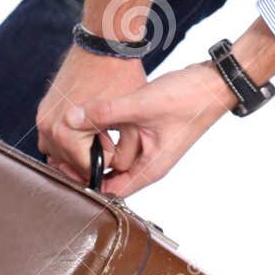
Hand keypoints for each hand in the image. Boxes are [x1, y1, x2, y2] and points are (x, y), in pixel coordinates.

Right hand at [36, 46, 148, 184]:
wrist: (105, 43)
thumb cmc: (121, 79)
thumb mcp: (128, 120)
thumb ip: (121, 152)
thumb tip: (117, 175)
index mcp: (66, 135)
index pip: (86, 171)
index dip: (107, 163)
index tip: (117, 146)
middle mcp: (48, 128)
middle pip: (68, 165)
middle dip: (91, 159)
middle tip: (111, 143)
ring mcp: (43, 118)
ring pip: (58, 153)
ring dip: (78, 152)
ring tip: (100, 137)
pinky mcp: (44, 108)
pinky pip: (53, 136)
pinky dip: (69, 138)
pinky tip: (89, 129)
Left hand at [62, 62, 237, 196]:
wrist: (215, 82)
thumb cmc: (188, 99)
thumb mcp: (142, 105)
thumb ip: (106, 112)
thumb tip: (73, 119)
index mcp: (149, 169)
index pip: (109, 192)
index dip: (85, 184)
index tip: (62, 168)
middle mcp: (147, 162)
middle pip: (108, 174)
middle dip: (85, 164)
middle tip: (59, 150)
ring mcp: (148, 147)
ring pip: (112, 153)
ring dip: (94, 144)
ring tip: (71, 132)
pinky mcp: (147, 130)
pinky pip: (120, 136)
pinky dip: (106, 129)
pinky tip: (91, 116)